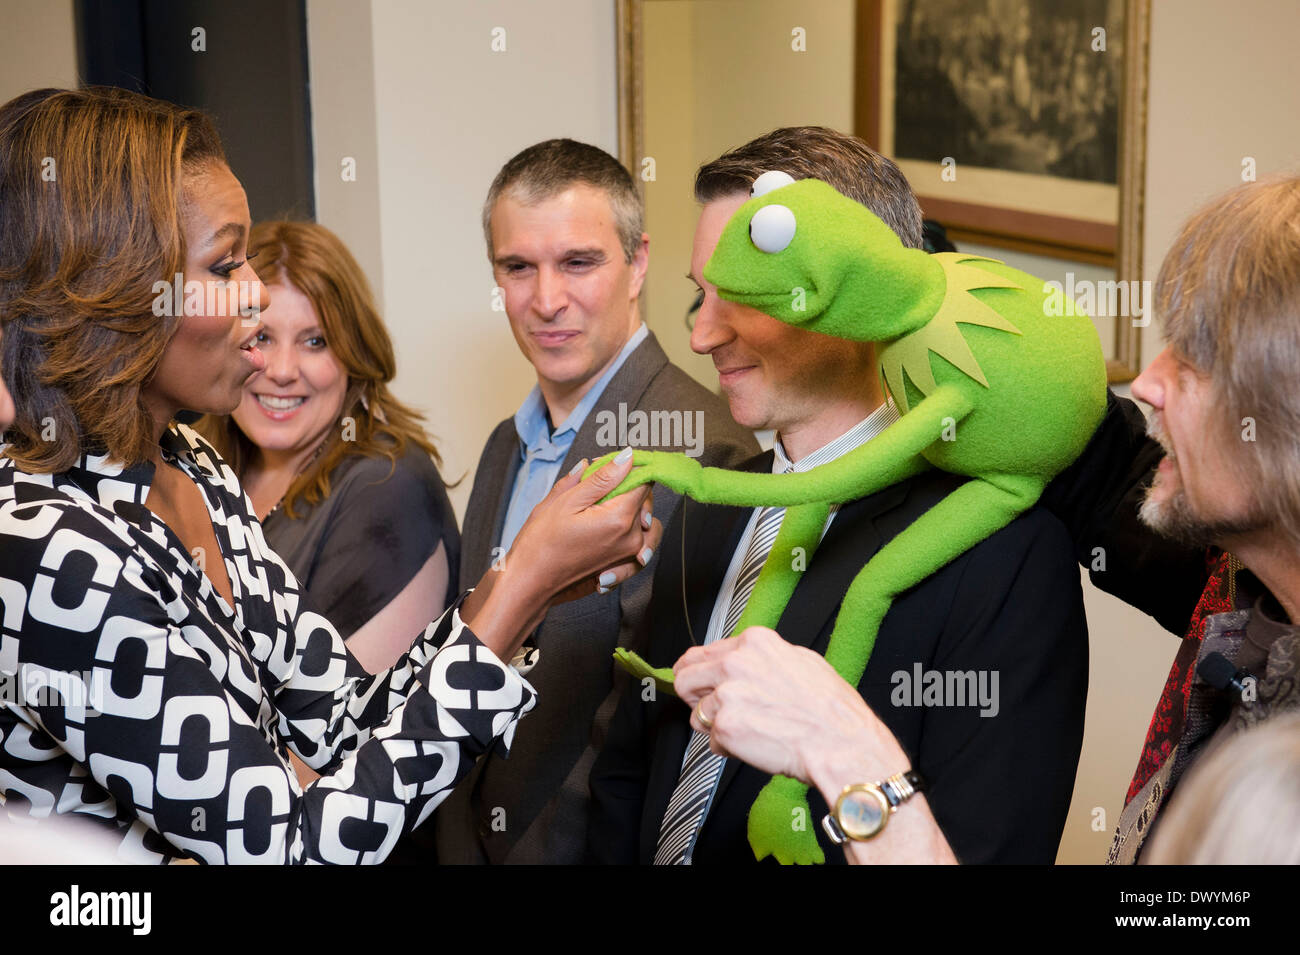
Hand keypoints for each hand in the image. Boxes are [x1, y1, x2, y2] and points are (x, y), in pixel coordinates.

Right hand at [510, 448, 660, 603]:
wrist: (530, 583)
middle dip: (625, 486)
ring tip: (603, 507)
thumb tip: (627, 457)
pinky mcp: (623, 564)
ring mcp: (629, 554)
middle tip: (593, 486)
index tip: (607, 465)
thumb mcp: (566, 501)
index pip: (643, 480)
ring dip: (631, 509)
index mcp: (619, 518)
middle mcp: (631, 538)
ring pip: (645, 520)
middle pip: (645, 500)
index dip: (627, 467)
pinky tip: (610, 527)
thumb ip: (602, 478)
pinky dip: (631, 531)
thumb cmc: (540, 543)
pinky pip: (640, 542)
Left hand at [673, 627, 955, 863]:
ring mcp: (728, 694)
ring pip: (697, 712)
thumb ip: (764, 658)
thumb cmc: (831, 710)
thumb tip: (745, 661)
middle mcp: (736, 663)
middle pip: (686, 676)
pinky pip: (711, 741)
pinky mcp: (725, 727)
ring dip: (715, 725)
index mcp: (755, 643)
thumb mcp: (802, 662)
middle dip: (694, 695)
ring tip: (747, 730)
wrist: (841, 743)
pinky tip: (755, 744)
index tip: (700, 682)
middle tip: (708, 709)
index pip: (704, 652)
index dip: (702, 672)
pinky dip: (728, 747)